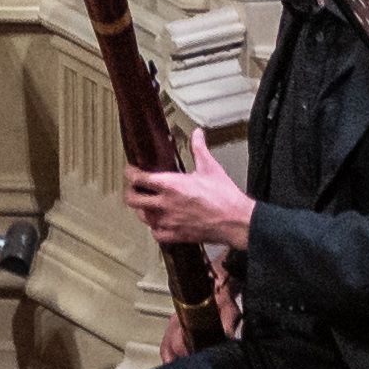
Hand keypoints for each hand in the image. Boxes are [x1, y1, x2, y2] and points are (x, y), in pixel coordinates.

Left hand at [121, 155, 260, 252]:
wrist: (237, 221)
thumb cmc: (225, 196)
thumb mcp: (210, 168)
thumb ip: (199, 149)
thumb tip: (197, 133)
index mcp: (171, 185)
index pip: (137, 178)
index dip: (130, 173)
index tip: (131, 171)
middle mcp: (165, 203)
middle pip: (132, 199)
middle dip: (131, 192)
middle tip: (136, 188)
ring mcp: (169, 221)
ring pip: (142, 216)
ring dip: (143, 210)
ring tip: (149, 204)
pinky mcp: (176, 236)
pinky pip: (155, 233)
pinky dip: (155, 228)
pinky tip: (161, 222)